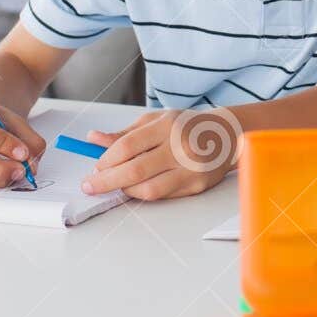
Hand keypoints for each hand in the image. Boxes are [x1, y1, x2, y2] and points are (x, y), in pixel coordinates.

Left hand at [83, 109, 237, 200]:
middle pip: (135, 170)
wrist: (226, 136)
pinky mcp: (196, 186)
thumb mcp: (156, 120)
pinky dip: (144, 194)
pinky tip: (136, 188)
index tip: (95, 167)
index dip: (106, 159)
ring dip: (125, 190)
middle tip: (90, 185)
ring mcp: (190, 169)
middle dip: (106, 181)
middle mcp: (181, 147)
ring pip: (148, 189)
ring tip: (117, 186)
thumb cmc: (187, 126)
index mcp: (168, 126)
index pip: (128, 146)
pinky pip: (163, 196)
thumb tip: (92, 139)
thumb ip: (125, 133)